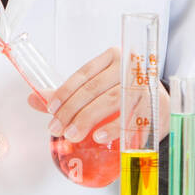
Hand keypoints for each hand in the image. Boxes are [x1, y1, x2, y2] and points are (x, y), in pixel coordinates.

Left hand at [28, 47, 170, 144]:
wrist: (161, 106)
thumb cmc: (124, 95)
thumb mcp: (97, 89)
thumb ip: (68, 95)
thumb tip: (33, 99)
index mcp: (114, 57)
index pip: (84, 73)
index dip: (65, 91)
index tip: (50, 109)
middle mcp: (130, 68)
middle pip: (94, 88)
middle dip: (71, 110)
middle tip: (56, 128)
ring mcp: (144, 87)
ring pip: (110, 101)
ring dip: (88, 119)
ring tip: (72, 135)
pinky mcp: (155, 107)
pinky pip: (130, 118)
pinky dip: (113, 128)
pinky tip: (99, 137)